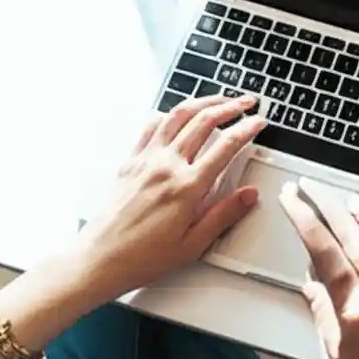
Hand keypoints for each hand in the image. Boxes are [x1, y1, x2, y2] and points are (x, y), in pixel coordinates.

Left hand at [74, 95, 265, 301]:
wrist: (99, 259)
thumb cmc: (142, 257)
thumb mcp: (193, 244)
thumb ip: (224, 215)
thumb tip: (248, 196)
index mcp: (186, 188)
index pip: (226, 146)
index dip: (248, 129)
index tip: (259, 122)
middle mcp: (166, 167)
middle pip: (204, 121)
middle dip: (231, 106)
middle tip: (247, 103)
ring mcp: (146, 160)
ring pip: (178, 115)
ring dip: (203, 101)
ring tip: (219, 99)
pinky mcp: (130, 162)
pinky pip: (151, 126)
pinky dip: (170, 114)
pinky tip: (178, 115)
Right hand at [280, 182, 358, 358]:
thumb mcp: (332, 345)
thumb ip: (321, 303)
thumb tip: (312, 270)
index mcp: (358, 310)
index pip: (326, 253)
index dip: (306, 221)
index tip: (294, 199)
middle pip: (354, 238)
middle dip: (328, 206)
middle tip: (311, 186)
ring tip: (348, 200)